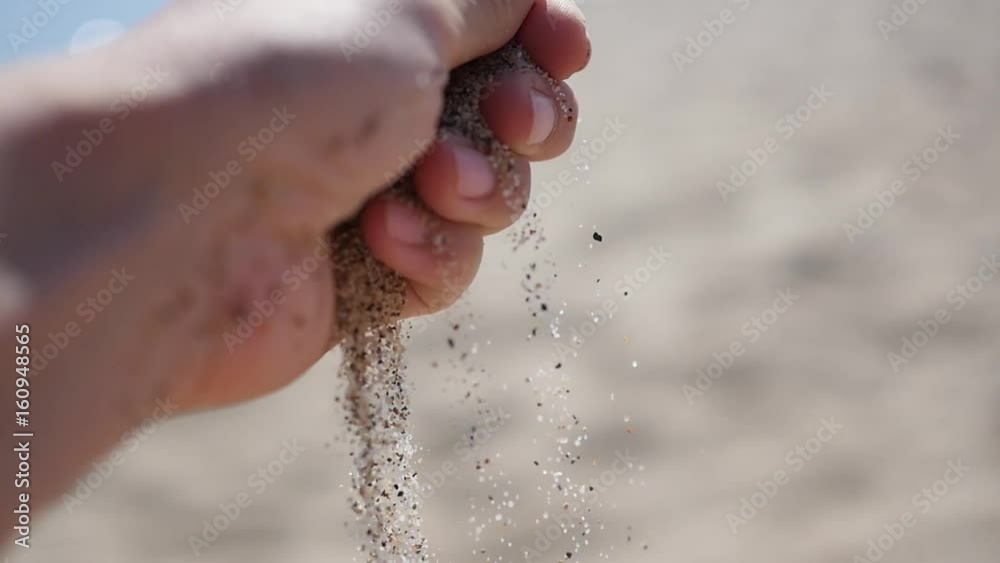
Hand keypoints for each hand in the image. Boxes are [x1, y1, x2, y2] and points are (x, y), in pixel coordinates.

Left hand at [120, 0, 590, 410]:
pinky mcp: (363, 273)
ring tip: (434, 179)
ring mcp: (365, 188)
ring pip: (485, 194)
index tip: (564, 44)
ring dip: (479, 186)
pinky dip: (430, 250)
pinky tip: (382, 239)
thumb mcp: (409, 4)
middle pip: (502, 113)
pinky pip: (445, 264)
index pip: (488, 26)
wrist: (182, 219)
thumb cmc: (290, 81)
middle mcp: (367, 101)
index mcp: (367, 24)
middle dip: (525, 117)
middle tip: (510, 120)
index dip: (542, 36)